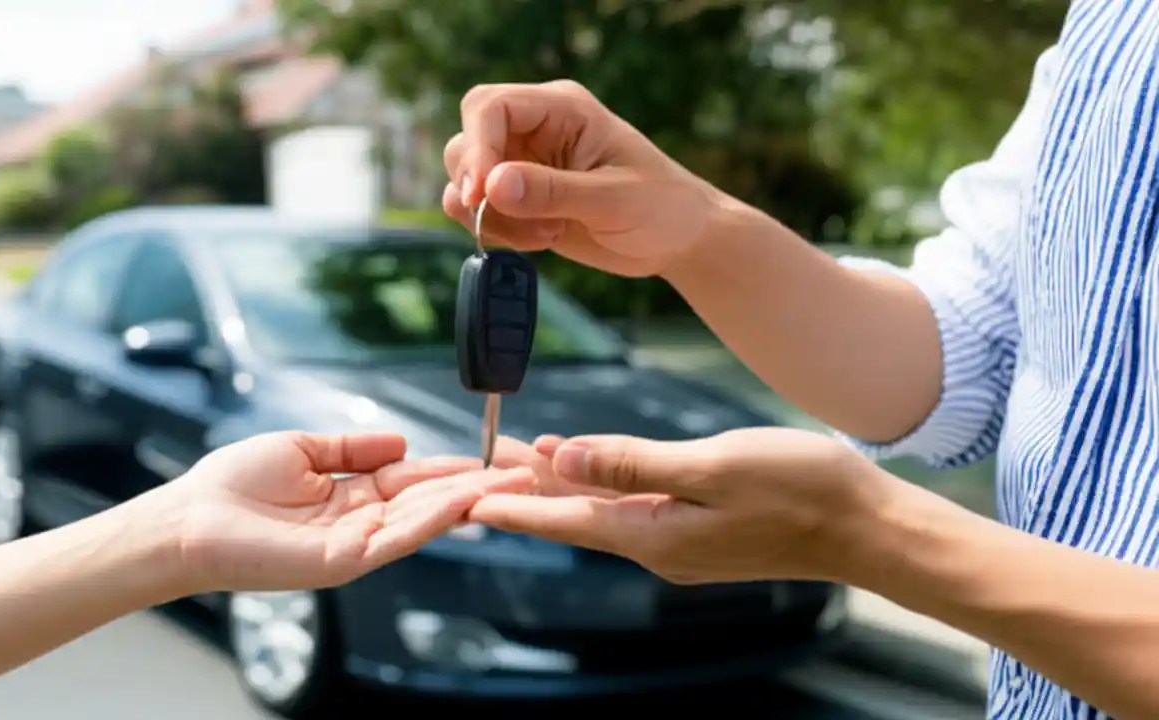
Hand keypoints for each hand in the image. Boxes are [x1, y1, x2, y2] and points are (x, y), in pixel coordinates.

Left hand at [142, 431, 533, 593]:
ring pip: (425, 520)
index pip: (418, 478)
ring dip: (469, 501)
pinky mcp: (343, 561)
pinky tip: (462, 501)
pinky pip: (398, 538)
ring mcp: (356, 544)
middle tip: (526, 472)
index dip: (456, 467)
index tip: (496, 456)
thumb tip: (402, 440)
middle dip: (479, 486)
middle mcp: (363, 521)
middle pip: (432, 499)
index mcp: (354, 493)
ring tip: (510, 483)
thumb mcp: (303, 449)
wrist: (189, 519)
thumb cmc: (233, 484)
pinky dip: (432, 519)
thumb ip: (354, 447)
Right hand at [441, 80, 726, 277]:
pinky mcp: (521, 200)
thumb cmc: (662, 207)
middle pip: (467, 140)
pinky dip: (496, 231)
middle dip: (476, 185)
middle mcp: (535, 130)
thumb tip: (492, 186)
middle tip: (512, 219)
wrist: (678, 240)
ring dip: (490, 216)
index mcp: (561, 108)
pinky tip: (541, 241)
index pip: (490, 107)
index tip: (481, 193)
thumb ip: (552, 192)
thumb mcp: (613, 199)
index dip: (477, 148)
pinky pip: (479, 211)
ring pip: (465, 179)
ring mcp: (524, 165)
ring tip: (543, 234)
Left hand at [469, 428, 885, 583]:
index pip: (563, 520)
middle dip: (526, 486)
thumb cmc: (799, 490)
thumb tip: (563, 459)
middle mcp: (659, 546)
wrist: (867, 527)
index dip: (512, 504)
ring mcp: (683, 541)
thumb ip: (634, 465)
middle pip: (575, 514)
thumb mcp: (711, 467)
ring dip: (562, 481)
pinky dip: (604, 482)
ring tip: (519, 454)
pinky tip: (591, 464)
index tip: (463, 498)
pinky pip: (635, 505)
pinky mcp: (704, 531)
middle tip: (481, 458)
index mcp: (654, 535)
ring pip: (603, 508)